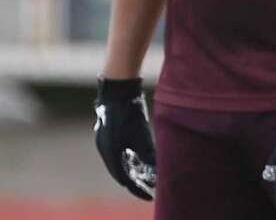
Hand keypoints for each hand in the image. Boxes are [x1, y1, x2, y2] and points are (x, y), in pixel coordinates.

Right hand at [94, 77, 155, 200]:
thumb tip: (157, 167)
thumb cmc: (129, 111)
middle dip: (137, 181)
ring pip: (123, 163)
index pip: (123, 178)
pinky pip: (122, 153)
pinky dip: (133, 160)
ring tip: (150, 178)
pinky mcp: (112, 135)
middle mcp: (106, 150)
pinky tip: (144, 163)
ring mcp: (107, 142)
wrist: (119, 92)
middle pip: (122, 172)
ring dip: (136, 171)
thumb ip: (147, 152)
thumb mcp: (141, 133)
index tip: (148, 195)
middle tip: (152, 188)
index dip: (136, 188)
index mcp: (111, 152)